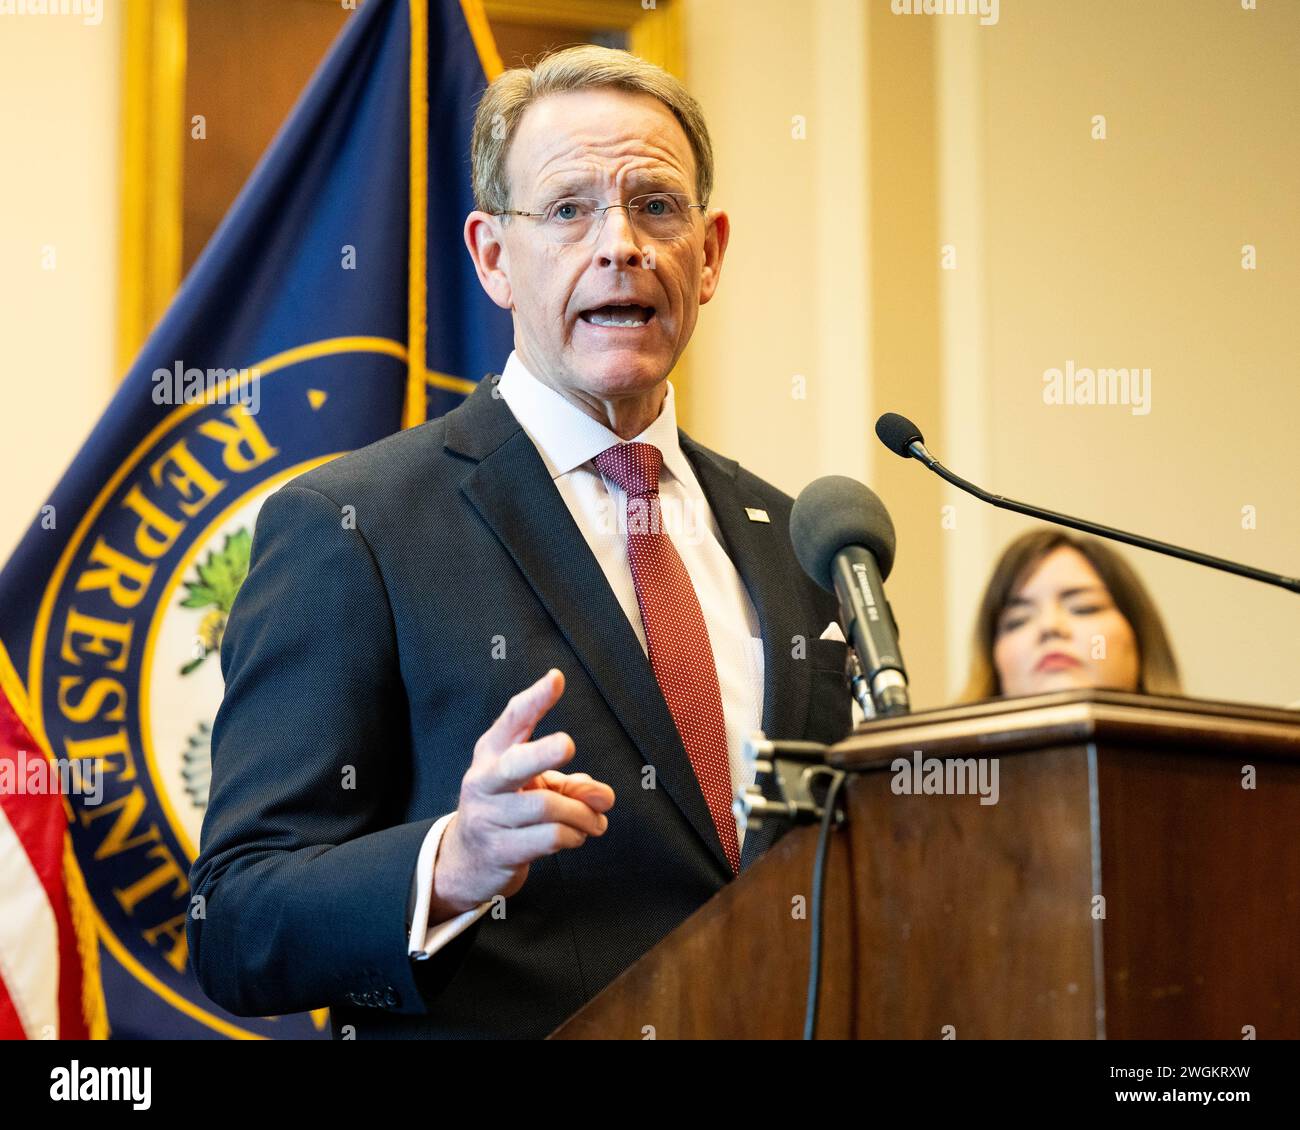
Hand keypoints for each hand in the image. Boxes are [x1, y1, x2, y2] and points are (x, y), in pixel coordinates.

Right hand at [430, 669, 614, 916]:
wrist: (465, 865)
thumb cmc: (507, 812)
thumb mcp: (535, 788)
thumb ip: (572, 785)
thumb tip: (604, 797)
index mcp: (492, 754)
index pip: (513, 720)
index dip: (535, 700)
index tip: (556, 679)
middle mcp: (485, 781)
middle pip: (517, 763)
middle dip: (544, 752)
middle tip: (568, 745)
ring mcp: (488, 817)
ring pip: (548, 806)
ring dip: (582, 813)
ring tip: (594, 820)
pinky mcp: (499, 850)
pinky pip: (549, 837)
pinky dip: (574, 835)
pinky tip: (576, 836)